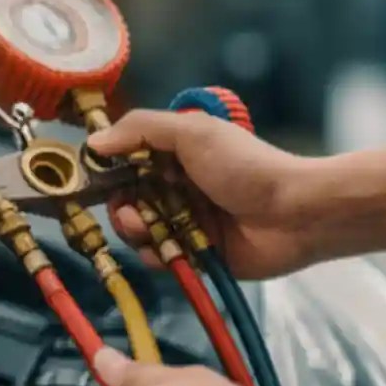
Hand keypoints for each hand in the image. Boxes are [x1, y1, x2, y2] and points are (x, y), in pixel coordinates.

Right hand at [87, 110, 319, 278]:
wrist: (293, 214)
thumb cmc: (246, 166)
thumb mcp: (193, 133)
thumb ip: (141, 129)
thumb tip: (93, 143)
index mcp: (174, 152)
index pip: (126, 159)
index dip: (107, 168)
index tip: (92, 177)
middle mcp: (175, 185)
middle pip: (125, 198)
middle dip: (119, 205)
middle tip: (130, 209)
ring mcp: (183, 220)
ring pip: (137, 230)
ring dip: (135, 229)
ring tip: (151, 226)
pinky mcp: (193, 253)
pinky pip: (157, 257)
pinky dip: (157, 254)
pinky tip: (171, 248)